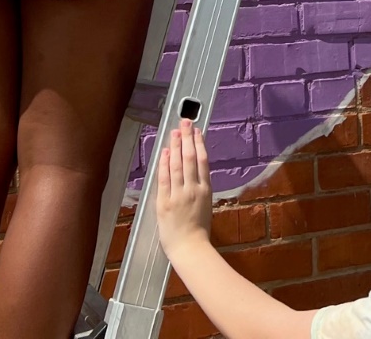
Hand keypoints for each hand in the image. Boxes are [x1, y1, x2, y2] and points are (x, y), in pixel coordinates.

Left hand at [156, 120, 213, 259]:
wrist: (189, 248)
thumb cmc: (199, 230)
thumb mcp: (206, 205)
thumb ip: (201, 188)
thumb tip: (196, 170)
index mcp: (205, 190)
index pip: (202, 161)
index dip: (199, 143)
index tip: (196, 131)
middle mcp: (193, 189)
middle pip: (190, 158)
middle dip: (187, 138)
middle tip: (185, 122)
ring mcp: (178, 195)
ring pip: (178, 165)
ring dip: (176, 146)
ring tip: (175, 131)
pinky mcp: (164, 202)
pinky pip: (164, 179)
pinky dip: (165, 163)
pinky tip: (166, 151)